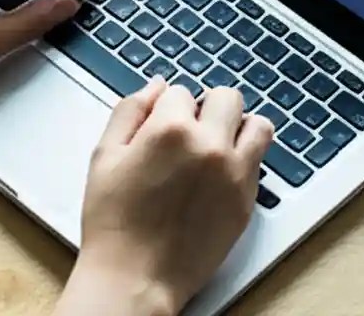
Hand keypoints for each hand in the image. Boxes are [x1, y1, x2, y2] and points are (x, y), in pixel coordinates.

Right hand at [56, 80, 274, 315]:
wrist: (135, 278)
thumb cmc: (114, 222)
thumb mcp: (104, 156)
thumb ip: (129, 111)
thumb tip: (156, 85)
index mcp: (170, 129)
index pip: (181, 91)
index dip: (166, 109)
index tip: (159, 129)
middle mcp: (209, 145)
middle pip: (226, 97)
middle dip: (207, 108)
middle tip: (189, 133)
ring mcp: (234, 173)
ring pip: (257, 124)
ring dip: (239, 127)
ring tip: (218, 145)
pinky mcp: (247, 200)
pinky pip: (259, 162)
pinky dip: (243, 160)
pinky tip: (219, 175)